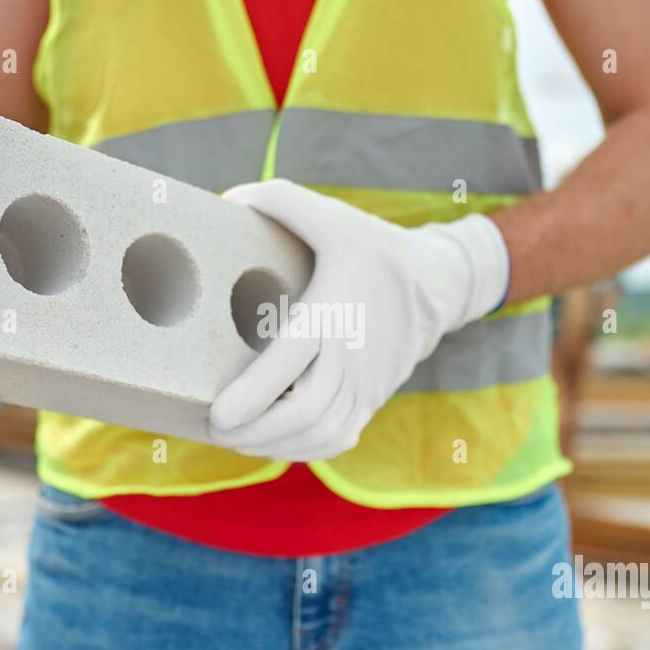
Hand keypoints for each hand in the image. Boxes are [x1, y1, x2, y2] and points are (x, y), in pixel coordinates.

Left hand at [208, 180, 508, 460]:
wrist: (434, 285)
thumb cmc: (373, 250)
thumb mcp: (333, 216)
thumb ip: (280, 201)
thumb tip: (226, 200)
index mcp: (333, 313)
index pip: (290, 365)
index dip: (253, 397)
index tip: (217, 413)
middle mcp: (350, 358)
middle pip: (305, 414)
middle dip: (255, 433)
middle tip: (215, 428)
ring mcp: (364, 386)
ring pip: (319, 435)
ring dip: (272, 445)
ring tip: (234, 438)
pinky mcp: (370, 402)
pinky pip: (335, 440)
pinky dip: (299, 450)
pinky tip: (269, 443)